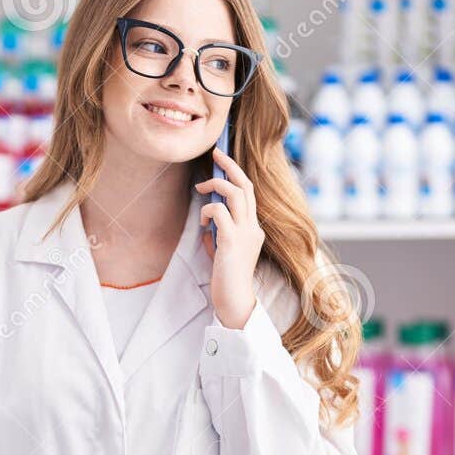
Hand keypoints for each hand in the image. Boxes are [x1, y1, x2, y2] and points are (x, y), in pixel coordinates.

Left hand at [195, 146, 261, 328]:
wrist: (234, 301)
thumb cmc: (227, 279)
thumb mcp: (224, 251)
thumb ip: (220, 235)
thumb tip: (208, 224)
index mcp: (254, 229)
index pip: (249, 193)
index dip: (237, 173)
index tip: (223, 160)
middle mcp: (253, 228)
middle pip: (246, 185)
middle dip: (229, 166)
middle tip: (215, 153)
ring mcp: (246, 233)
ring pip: (235, 193)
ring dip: (215, 185)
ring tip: (200, 188)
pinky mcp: (233, 241)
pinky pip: (218, 212)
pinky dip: (207, 211)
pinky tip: (202, 225)